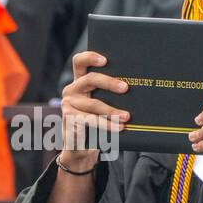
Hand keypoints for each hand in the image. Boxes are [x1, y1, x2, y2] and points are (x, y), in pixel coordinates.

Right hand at [59, 50, 127, 170]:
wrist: (81, 146)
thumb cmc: (95, 122)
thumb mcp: (101, 104)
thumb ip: (110, 95)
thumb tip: (134, 89)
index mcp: (79, 81)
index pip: (80, 62)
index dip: (90, 57)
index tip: (105, 60)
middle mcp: (72, 90)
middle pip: (90, 79)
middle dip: (109, 82)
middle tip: (125, 88)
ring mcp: (68, 104)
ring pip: (94, 104)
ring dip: (113, 111)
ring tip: (127, 116)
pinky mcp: (69, 119)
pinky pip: (91, 120)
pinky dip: (107, 124)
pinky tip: (119, 128)